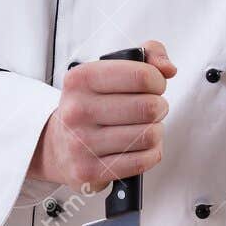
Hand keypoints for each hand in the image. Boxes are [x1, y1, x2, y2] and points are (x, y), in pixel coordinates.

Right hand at [27, 39, 176, 193]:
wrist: (56, 146)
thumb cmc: (92, 104)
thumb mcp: (110, 70)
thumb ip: (148, 55)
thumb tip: (168, 69)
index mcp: (81, 78)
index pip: (141, 76)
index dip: (158, 81)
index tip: (154, 85)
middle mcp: (77, 110)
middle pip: (149, 107)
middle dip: (159, 107)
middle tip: (151, 108)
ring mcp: (81, 143)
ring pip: (149, 135)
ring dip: (156, 131)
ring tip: (144, 127)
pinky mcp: (89, 171)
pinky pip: (142, 161)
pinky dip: (151, 153)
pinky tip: (140, 147)